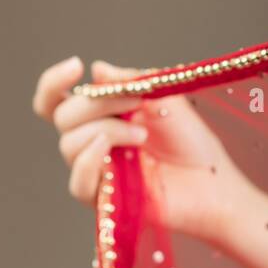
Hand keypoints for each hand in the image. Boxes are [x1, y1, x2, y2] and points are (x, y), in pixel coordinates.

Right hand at [32, 56, 255, 245]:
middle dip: (96, 103)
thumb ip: (130, 81)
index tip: (75, 65)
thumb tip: (96, 70)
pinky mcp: (105, 201)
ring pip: (68, 145)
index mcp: (100, 117)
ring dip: (105, 130)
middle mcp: (91, 144)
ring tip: (141, 135)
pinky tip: (107, 150)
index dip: (53, 83)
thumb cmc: (191, 141)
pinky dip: (87, 162)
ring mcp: (96, 173)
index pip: (55, 101)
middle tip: (135, 102)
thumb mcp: (163, 96)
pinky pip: (77, 183)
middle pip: (63, 117)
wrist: (213, 180)